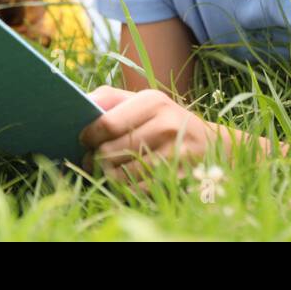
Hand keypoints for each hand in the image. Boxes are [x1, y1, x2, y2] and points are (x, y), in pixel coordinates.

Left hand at [79, 85, 220, 185]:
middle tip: (88, 160)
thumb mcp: (143, 101)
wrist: (209, 143)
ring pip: (123, 174)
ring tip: (104, 171)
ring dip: (108, 176)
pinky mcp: (181, 179)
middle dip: (94, 158)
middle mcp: (167, 126)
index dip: (89, 135)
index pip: (108, 123)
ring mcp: (176, 155)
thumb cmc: (164, 119)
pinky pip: (140, 190)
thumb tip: (81, 101)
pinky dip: (127, 189)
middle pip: (112, 151)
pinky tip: (125, 182)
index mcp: (153, 102)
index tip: (82, 139)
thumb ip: (110, 98)